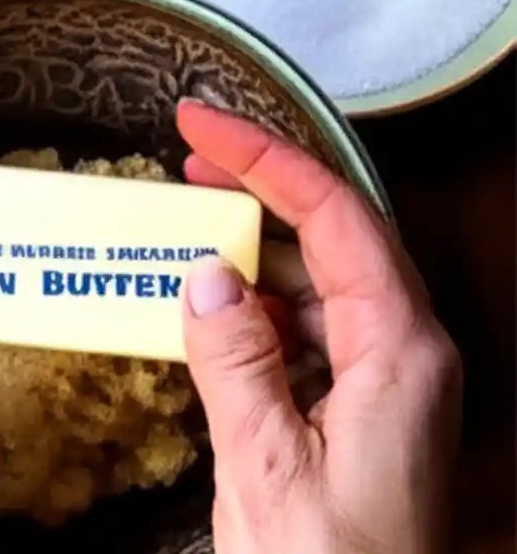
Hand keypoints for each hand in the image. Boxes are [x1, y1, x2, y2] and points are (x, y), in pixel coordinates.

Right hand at [176, 99, 462, 553]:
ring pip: (321, 285)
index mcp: (399, 352)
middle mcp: (406, 353)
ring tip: (183, 236)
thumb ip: (235, 362)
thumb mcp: (266, 465)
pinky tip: (211, 319)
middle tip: (186, 162)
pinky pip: (312, 334)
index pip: (335, 217)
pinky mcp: (365, 410)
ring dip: (254, 256)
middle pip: (336, 239)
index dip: (266, 159)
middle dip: (261, 191)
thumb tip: (204, 275)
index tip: (201, 125)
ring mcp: (389, 382)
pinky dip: (259, 314)